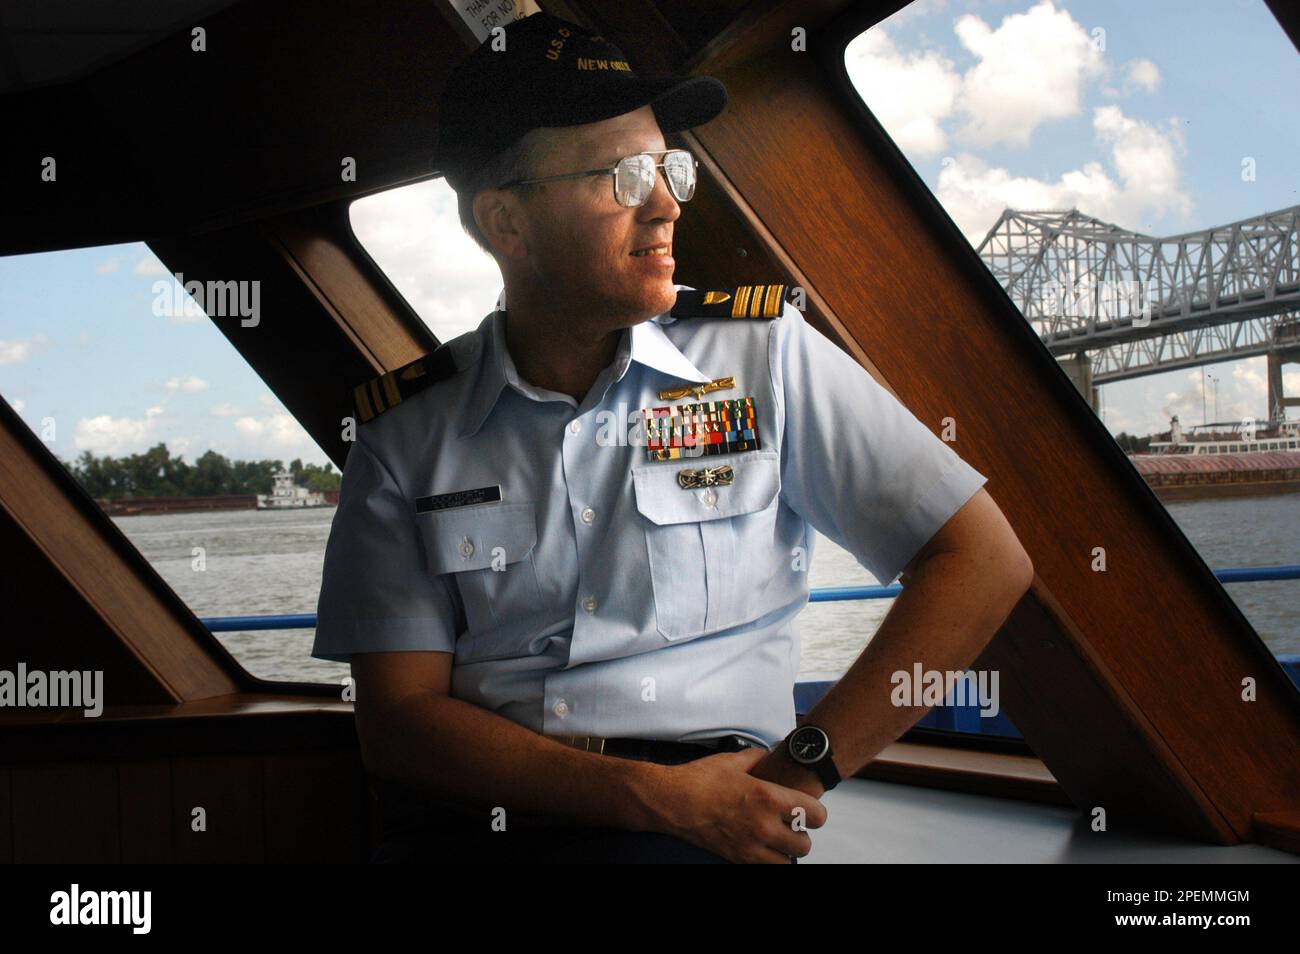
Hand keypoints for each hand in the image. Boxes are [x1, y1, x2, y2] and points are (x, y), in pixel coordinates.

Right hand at [648, 747, 827, 862]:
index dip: (815, 811)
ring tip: (778, 838)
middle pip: (805, 843)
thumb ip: (758, 758)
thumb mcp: (733, 760)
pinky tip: (763, 847)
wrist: (672, 802)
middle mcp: (765, 825)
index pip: (816, 815)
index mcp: (769, 797)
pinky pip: (768, 867)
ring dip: (787, 850)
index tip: (808, 808)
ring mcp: (751, 846)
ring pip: (789, 860)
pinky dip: (770, 859)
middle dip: (802, 833)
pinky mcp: (738, 858)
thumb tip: (771, 755)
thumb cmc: (700, 779)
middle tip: (792, 824)